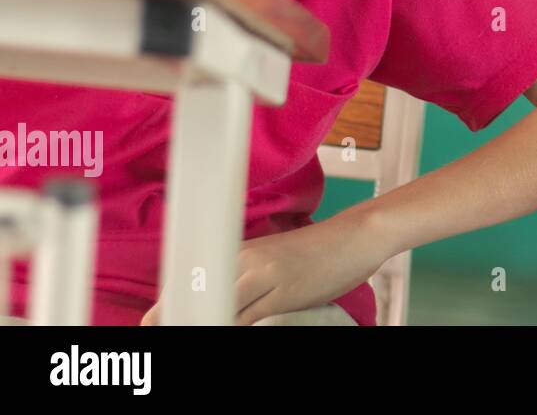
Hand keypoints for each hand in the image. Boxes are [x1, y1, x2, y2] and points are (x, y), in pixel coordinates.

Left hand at [141, 212, 392, 324]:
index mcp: (238, 249)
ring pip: (215, 308)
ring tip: (187, 328)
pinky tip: (221, 328)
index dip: (165, 306)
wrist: (356, 237)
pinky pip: (242, 320)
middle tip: (156, 328)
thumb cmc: (318, 251)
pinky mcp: (280, 294)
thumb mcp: (273, 260)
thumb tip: (217, 304)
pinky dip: (226, 326)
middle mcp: (244, 259)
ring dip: (200, 321)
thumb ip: (244, 279)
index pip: (189, 278)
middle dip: (175, 317)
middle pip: (195, 294)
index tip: (152, 321)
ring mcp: (262, 276)